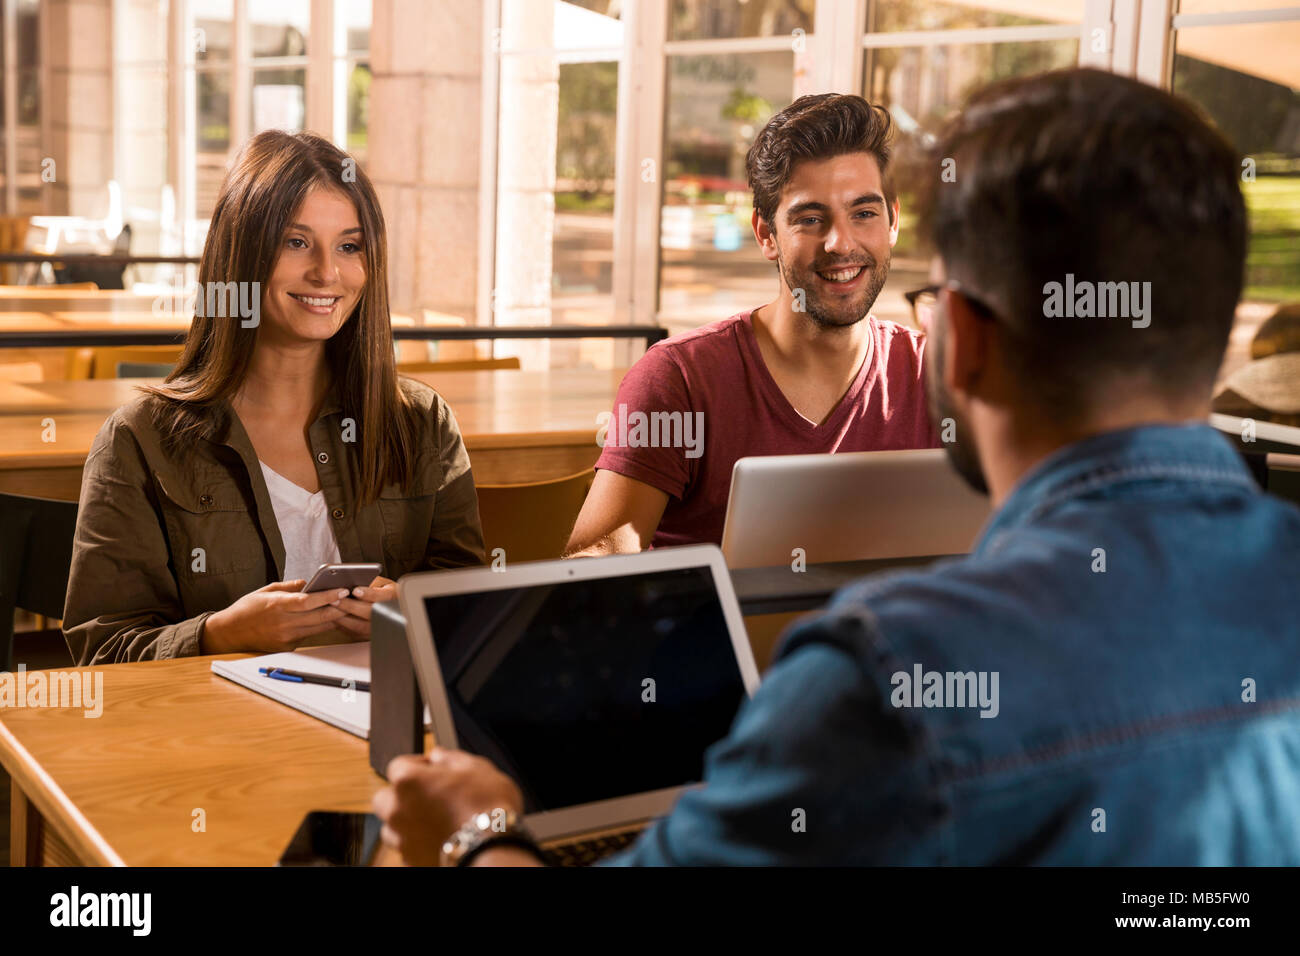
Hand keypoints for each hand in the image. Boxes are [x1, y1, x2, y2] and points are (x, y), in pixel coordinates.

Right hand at [201, 580, 350, 653]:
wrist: (229, 633)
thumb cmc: (246, 609)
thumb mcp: (265, 590)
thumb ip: (288, 587)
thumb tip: (308, 583)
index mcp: (278, 605)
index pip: (308, 601)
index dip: (328, 596)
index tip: (343, 590)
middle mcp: (283, 623)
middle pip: (319, 617)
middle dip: (339, 608)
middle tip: (353, 599)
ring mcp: (286, 637)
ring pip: (318, 628)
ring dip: (334, 618)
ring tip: (346, 607)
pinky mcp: (287, 647)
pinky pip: (309, 636)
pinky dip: (319, 627)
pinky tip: (328, 619)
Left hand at [332, 575, 396, 637]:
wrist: (391, 608)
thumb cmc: (384, 592)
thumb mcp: (381, 583)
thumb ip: (370, 582)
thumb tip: (351, 581)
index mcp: (393, 597)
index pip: (381, 597)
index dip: (368, 594)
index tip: (355, 591)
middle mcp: (389, 614)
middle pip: (369, 613)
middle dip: (350, 606)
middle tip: (335, 600)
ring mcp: (380, 627)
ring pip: (360, 626)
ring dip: (342, 618)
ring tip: (331, 608)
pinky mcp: (370, 636)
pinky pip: (354, 633)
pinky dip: (342, 625)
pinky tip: (333, 617)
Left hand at [372, 748, 524, 866]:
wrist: (494, 848)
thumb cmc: (487, 808)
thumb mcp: (475, 767)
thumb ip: (449, 757)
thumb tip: (439, 756)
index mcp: (408, 781)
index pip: (398, 764)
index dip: (417, 764)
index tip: (432, 768)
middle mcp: (397, 810)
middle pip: (385, 797)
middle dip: (401, 794)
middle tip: (427, 794)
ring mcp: (402, 838)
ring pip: (391, 826)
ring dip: (406, 821)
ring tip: (433, 819)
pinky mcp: (411, 860)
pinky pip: (407, 847)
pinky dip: (417, 842)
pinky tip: (439, 837)